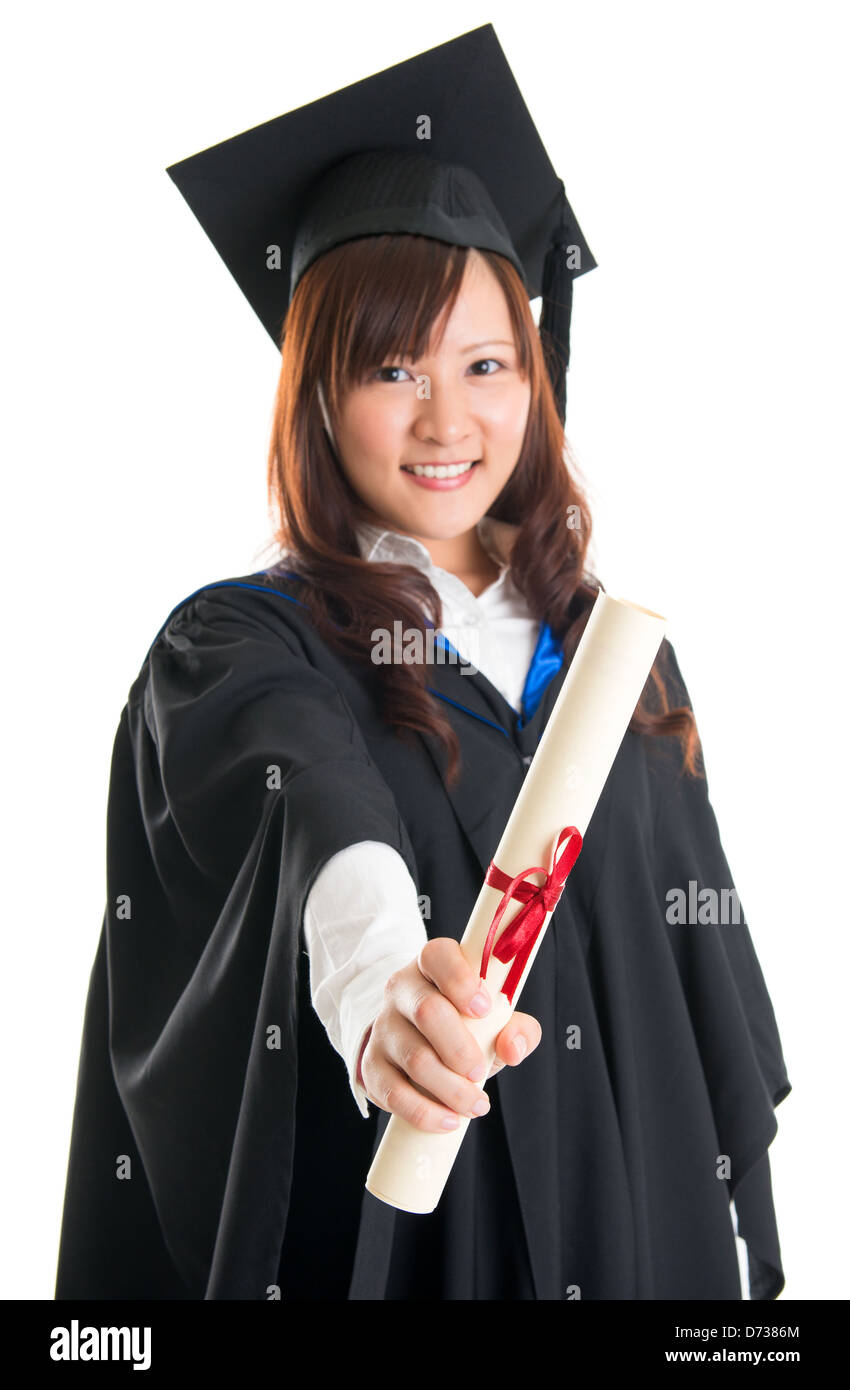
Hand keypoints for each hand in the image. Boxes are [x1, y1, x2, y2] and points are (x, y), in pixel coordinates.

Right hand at [358, 936, 541, 1132]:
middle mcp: (402, 990)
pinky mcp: (372, 1065)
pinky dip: (424, 1112)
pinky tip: (449, 1120)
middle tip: (480, 1072)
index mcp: (432, 965)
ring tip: (476, 1105)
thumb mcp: (495, 1019)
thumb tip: (512, 1047)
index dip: (460, 980)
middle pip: (427, 1011)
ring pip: (414, 1058)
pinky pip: (393, 1093)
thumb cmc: (465, 1025)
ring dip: (450, 1089)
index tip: (484, 1009)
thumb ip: (518, 1027)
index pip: (438, 956)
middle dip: (460, 1048)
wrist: (417, 1043)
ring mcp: (383, 1027)